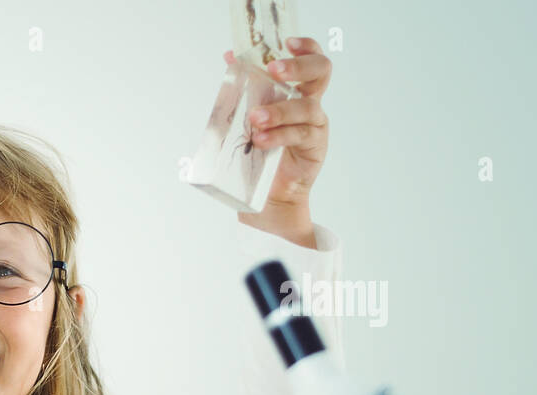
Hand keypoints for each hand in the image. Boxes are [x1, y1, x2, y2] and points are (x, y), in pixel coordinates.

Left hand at [225, 37, 332, 246]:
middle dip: (299, 67)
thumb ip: (244, 91)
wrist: (268, 197)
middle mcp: (310, 104)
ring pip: (307, 107)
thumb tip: (229, 57)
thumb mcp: (247, 119)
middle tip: (274, 70)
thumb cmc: (258, 154)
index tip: (287, 43)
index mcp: (296, 92)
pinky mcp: (314, 148)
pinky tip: (262, 139)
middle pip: (320, 73)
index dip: (305, 47)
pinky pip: (301, 135)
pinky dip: (280, 135)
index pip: (311, 60)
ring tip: (255, 119)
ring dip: (280, 110)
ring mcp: (315, 126)